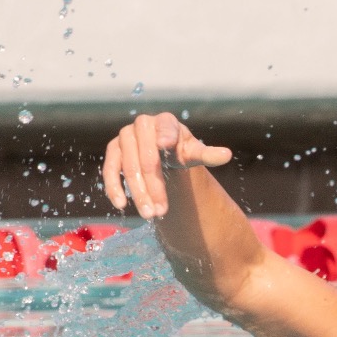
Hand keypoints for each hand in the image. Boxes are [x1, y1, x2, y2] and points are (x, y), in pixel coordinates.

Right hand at [103, 113, 233, 220]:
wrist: (159, 150)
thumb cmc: (179, 150)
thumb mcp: (193, 153)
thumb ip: (207, 154)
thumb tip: (227, 155)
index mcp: (165, 122)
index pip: (165, 129)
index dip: (165, 135)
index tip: (165, 145)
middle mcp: (141, 125)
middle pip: (147, 159)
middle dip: (154, 187)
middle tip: (161, 212)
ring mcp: (124, 137)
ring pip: (128, 168)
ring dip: (138, 193)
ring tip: (149, 215)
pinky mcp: (113, 151)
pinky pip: (109, 170)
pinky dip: (113, 187)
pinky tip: (121, 205)